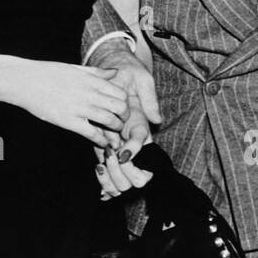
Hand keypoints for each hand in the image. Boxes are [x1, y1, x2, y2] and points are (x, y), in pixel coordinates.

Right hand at [10, 60, 128, 143]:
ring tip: (113, 134)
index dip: (125, 104)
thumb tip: (116, 72)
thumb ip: (97, 72)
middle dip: (124, 118)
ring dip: (115, 130)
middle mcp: (89, 93)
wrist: (24, 81)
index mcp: (92, 80)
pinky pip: (92, 133)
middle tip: (120, 123)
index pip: (121, 93)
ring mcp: (79, 107)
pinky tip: (102, 142)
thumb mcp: (76, 69)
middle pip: (120, 108)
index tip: (121, 110)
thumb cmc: (49, 73)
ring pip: (110, 121)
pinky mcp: (68, 121)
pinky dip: (101, 140)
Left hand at [90, 44, 161, 194]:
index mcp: (141, 123)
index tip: (122, 152)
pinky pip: (107, 170)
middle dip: (125, 169)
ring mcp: (118, 142)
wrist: (112, 67)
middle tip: (110, 160)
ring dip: (114, 176)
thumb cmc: (130, 72)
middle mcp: (131, 137)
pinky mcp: (104, 143)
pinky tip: (100, 190)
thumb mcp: (142, 80)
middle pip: (137, 166)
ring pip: (123, 174)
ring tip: (102, 166)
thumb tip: (156, 118)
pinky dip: (105, 182)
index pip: (141, 142)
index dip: (134, 150)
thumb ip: (149, 99)